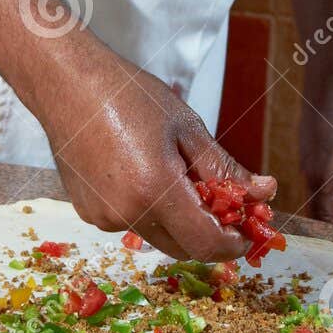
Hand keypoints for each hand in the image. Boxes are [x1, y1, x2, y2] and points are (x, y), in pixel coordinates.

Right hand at [30, 33, 275, 260]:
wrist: (68, 84)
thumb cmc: (129, 96)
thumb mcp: (187, 127)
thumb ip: (225, 169)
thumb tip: (264, 192)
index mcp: (155, 190)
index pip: (206, 244)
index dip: (233, 243)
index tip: (246, 230)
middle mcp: (126, 214)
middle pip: (183, 248)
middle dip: (208, 233)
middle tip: (223, 203)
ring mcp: (103, 217)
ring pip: (158, 236)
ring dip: (177, 219)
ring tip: (175, 173)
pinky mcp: (89, 213)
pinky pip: (132, 223)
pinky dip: (149, 209)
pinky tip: (142, 172)